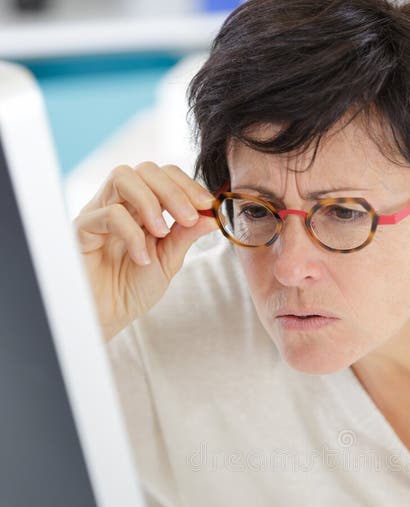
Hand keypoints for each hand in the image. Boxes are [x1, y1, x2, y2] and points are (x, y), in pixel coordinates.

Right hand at [74, 162, 218, 340]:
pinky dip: (132, 234)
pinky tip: (141, 259)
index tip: (208, 205)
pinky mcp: (82, 229)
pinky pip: (108, 214)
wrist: (107, 318)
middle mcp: (119, 203)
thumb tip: (212, 215)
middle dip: (173, 190)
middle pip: (145, 170)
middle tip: (189, 218)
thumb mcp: (168, 261)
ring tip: (162, 232)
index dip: (187, 185)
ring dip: (150, 202)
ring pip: (123, 177)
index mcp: (140, 208)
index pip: (163, 176)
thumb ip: (186, 236)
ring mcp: (99, 212)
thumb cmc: (131, 289)